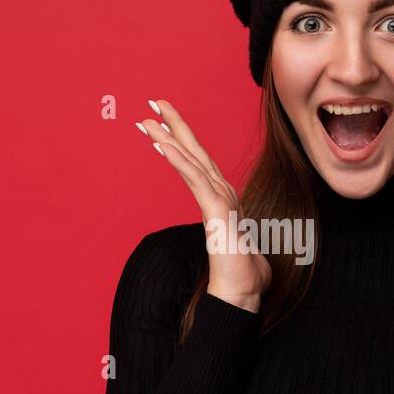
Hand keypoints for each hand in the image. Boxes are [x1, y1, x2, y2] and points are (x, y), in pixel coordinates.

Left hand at [137, 98, 270, 312]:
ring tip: (150, 117)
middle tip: (155, 102)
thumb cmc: (238, 269)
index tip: (163, 122)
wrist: (243, 291)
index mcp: (222, 198)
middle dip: (176, 124)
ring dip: (170, 135)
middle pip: (196, 150)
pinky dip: (177, 159)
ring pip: (193, 159)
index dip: (182, 139)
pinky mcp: (217, 209)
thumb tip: (220, 229)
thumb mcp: (224, 241)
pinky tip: (162, 144)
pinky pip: (194, 179)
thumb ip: (223, 228)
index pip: (199, 161)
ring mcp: (221, 199)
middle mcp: (222, 192)